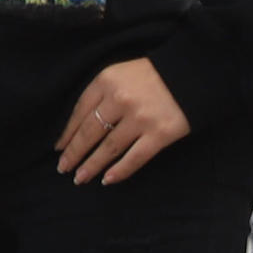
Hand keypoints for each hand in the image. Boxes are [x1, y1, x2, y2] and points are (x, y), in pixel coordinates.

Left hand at [53, 56, 192, 184]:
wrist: (192, 73)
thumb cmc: (152, 74)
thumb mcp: (121, 72)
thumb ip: (102, 93)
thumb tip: (79, 125)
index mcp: (107, 80)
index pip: (80, 111)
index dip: (68, 132)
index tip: (59, 148)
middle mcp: (120, 99)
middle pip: (90, 132)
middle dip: (74, 153)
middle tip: (63, 168)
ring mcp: (140, 118)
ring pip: (108, 149)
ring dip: (91, 166)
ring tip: (80, 178)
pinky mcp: (159, 134)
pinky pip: (134, 158)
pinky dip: (119, 172)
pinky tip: (107, 180)